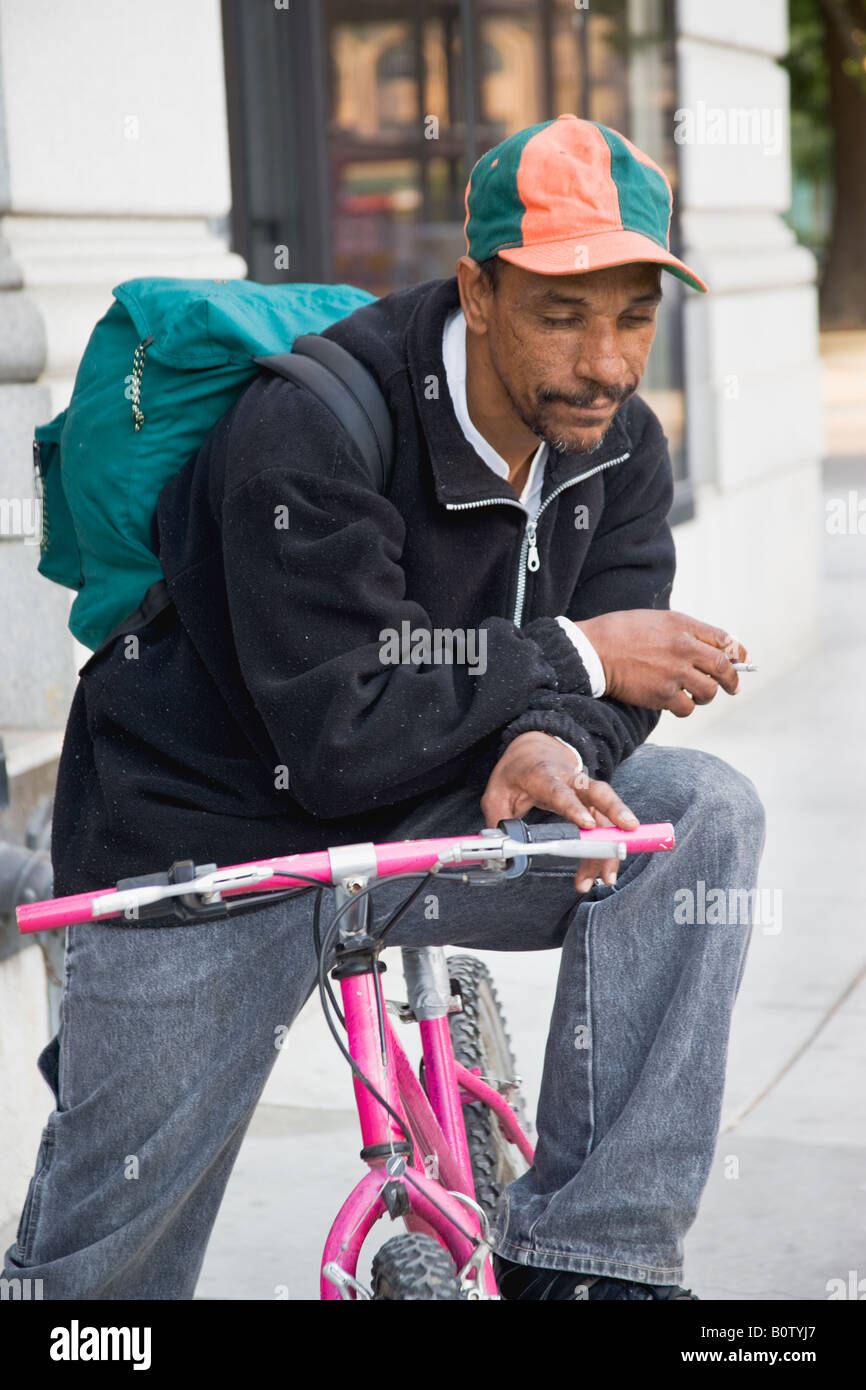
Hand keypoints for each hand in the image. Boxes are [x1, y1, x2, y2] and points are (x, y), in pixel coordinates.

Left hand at [480, 731, 637, 892]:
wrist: (535, 748)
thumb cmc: (518, 771)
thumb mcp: (497, 791)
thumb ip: (497, 819)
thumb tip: (500, 849)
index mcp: (545, 776)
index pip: (562, 792)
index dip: (575, 807)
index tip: (588, 824)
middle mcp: (572, 782)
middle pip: (600, 795)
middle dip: (616, 815)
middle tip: (627, 836)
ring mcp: (585, 792)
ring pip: (606, 816)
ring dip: (609, 847)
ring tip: (606, 877)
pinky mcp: (592, 803)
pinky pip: (604, 826)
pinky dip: (604, 850)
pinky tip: (601, 872)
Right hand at [576, 610, 748, 716]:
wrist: (593, 651)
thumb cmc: (619, 633)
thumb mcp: (656, 620)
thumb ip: (682, 631)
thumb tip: (707, 647)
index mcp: (682, 626)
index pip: (723, 639)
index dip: (737, 653)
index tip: (741, 661)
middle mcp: (683, 647)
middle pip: (723, 667)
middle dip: (732, 680)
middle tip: (732, 687)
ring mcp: (674, 672)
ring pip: (709, 691)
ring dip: (705, 695)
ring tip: (694, 694)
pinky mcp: (662, 694)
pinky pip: (687, 708)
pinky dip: (685, 707)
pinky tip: (675, 703)